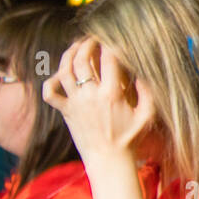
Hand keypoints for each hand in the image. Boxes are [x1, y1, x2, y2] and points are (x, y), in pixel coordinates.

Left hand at [42, 37, 154, 165]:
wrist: (108, 160)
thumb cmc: (130, 139)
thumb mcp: (147, 115)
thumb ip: (147, 92)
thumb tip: (143, 73)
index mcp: (111, 94)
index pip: (109, 59)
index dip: (112, 44)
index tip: (115, 39)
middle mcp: (90, 95)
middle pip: (82, 59)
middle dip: (87, 43)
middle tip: (93, 38)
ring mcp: (75, 102)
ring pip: (64, 70)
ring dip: (69, 55)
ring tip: (76, 47)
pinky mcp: (65, 111)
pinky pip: (50, 93)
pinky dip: (51, 81)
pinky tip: (59, 75)